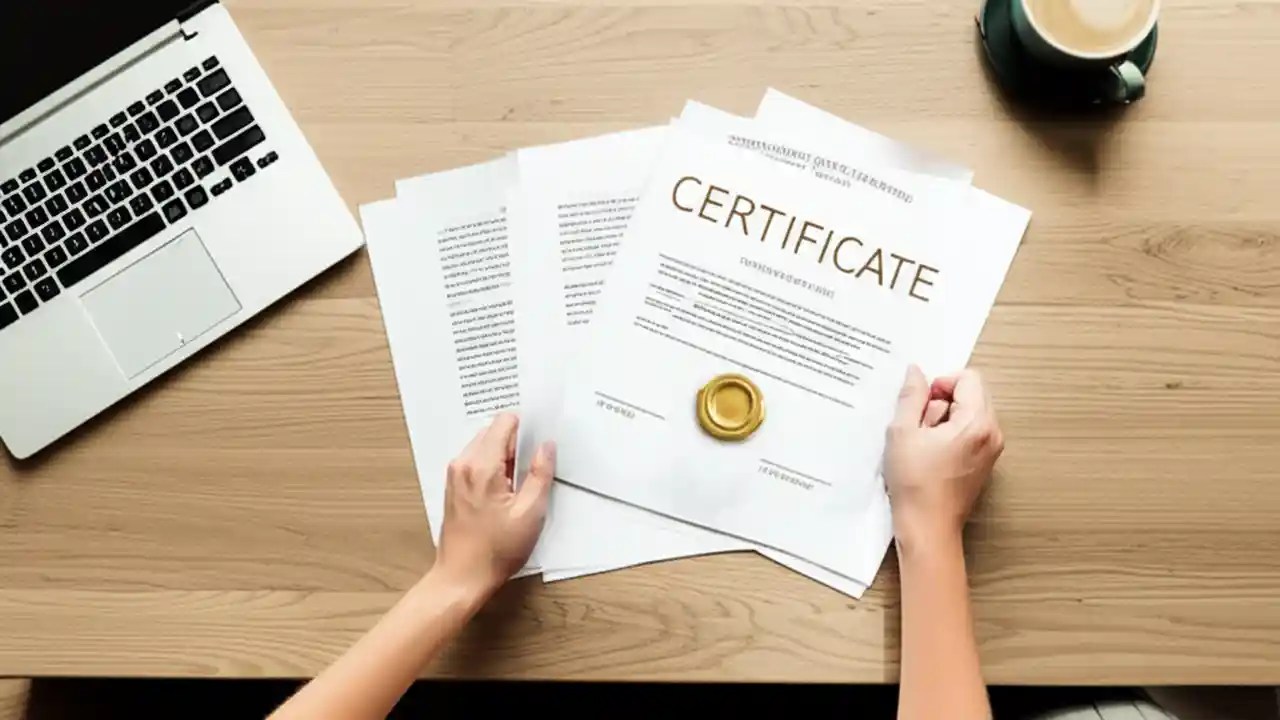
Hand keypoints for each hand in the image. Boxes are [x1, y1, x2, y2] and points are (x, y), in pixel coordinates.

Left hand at [434, 413, 554, 598]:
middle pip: (494, 432)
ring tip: (517, 487)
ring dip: (503, 458)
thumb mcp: (530, 513)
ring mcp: (455, 475)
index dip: (526, 429)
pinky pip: (476, 462)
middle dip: (515, 445)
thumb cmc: (495, 551)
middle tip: (529, 472)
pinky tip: (503, 494)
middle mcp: (463, 464)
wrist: (462, 577)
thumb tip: (546, 447)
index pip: (504, 422)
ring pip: (484, 446)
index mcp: (482, 467)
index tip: (538, 445)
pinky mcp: (454, 486)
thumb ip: (541, 474)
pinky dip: (492, 468)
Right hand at [885, 366, 1003, 551]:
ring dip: (945, 419)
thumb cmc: (915, 484)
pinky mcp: (985, 463)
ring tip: (924, 442)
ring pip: (970, 414)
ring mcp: (992, 450)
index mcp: (977, 422)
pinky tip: (931, 454)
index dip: (941, 383)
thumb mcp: (902, 431)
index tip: (921, 403)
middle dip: (943, 401)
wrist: (928, 527)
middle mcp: (992, 433)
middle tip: (920, 425)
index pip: (968, 378)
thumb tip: (916, 372)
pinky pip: (971, 433)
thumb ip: (911, 396)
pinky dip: (951, 435)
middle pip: (972, 394)